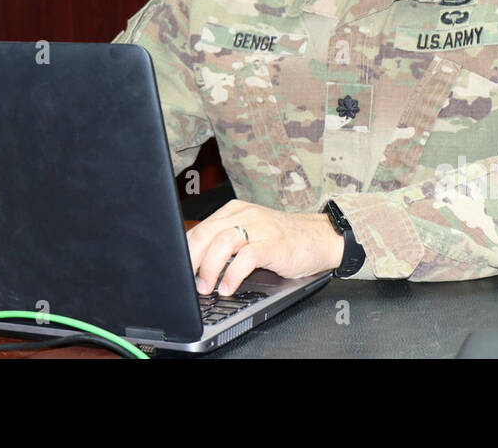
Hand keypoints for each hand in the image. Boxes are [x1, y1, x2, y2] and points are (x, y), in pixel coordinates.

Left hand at [186, 198, 343, 295]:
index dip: (185, 251)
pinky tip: (228, 287)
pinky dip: (233, 274)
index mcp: (235, 211)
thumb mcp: (251, 233)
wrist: (320, 238)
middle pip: (207, 233)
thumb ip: (226, 242)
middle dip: (192, 260)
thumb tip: (195, 264)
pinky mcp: (275, 244)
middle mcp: (245, 215)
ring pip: (223, 243)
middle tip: (187, 281)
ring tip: (207, 287)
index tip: (177, 270)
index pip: (200, 228)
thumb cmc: (283, 239)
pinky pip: (247, 257)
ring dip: (210, 268)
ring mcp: (261, 228)